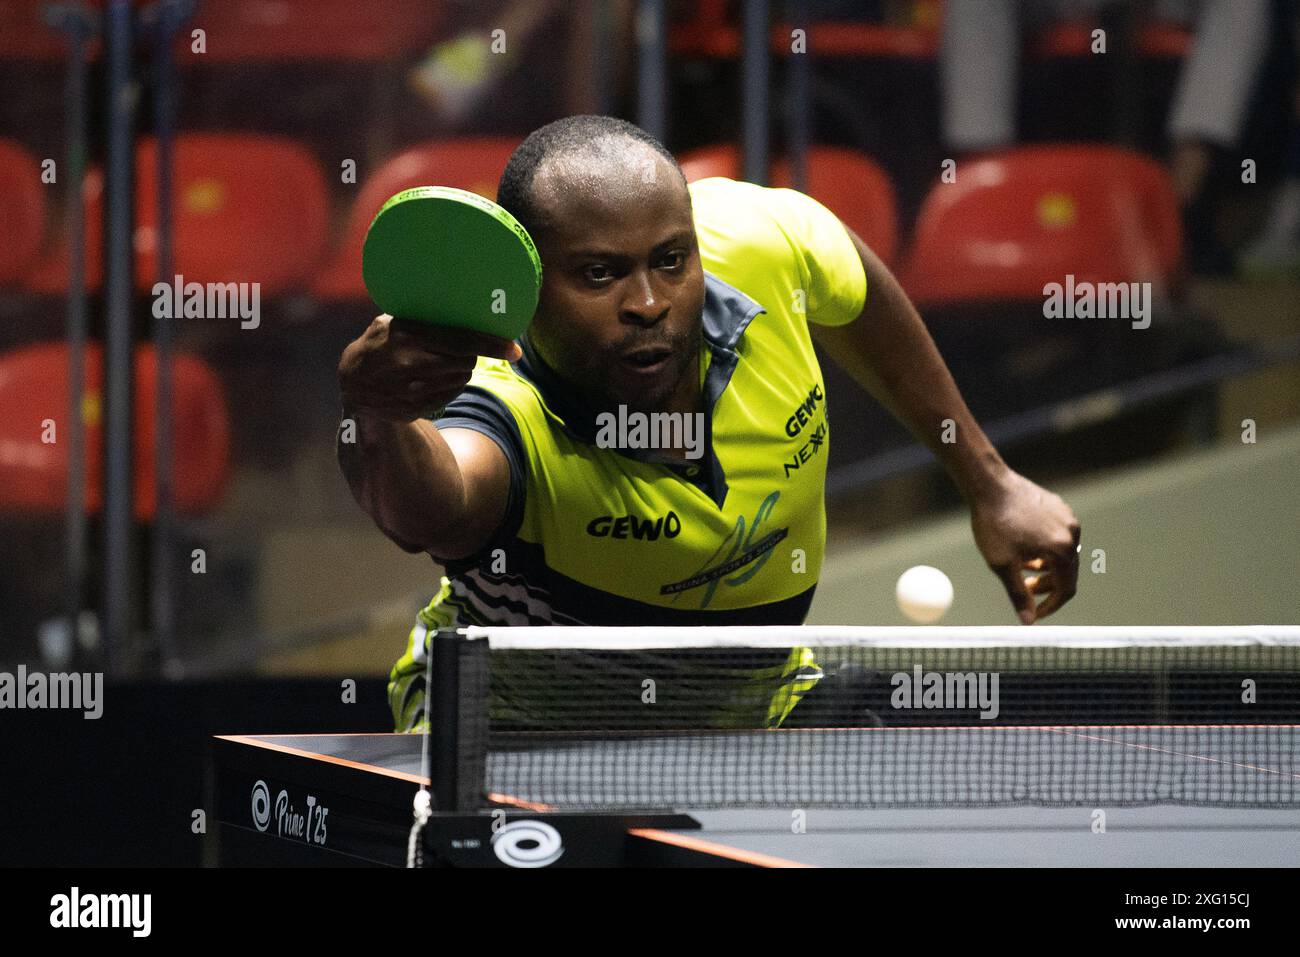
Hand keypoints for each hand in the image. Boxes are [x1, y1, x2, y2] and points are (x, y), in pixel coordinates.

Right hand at [338, 314, 520, 421]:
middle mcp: (411, 363)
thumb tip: (462, 306)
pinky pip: (451, 395)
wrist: (353, 385)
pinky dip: (449, 386)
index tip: (514, 350)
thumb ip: (420, 317)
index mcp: (406, 335)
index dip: (491, 345)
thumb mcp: (389, 322)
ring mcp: (413, 390)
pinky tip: (432, 379)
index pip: (461, 340)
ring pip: (461, 378)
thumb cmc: (378, 345)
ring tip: (438, 363)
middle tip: (459, 350)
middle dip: (470, 355)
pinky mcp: (417, 408)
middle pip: (466, 361)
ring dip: (459, 370)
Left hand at [969, 470, 1080, 623]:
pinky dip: (1045, 549)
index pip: (1066, 589)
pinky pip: (1057, 536)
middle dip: (1047, 586)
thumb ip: (1018, 594)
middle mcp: (1072, 533)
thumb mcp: (1002, 565)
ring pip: (1061, 553)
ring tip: (1022, 569)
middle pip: (1067, 571)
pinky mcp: (1058, 507)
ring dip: (1045, 568)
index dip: (1051, 606)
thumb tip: (1028, 621)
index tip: (1036, 613)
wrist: (989, 484)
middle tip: (1026, 590)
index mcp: (1062, 549)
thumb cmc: (993, 524)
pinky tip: (1024, 549)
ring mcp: (1067, 517)